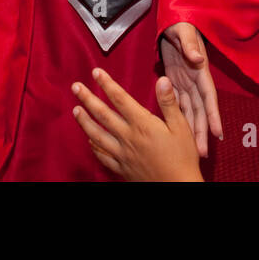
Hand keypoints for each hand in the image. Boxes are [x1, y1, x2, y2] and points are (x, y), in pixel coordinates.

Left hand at [71, 70, 202, 180]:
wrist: (178, 187)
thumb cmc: (183, 157)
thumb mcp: (181, 127)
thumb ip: (169, 103)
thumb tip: (163, 79)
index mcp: (143, 125)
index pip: (120, 99)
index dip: (107, 84)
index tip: (96, 72)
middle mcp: (128, 138)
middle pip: (103, 115)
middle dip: (88, 99)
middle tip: (75, 87)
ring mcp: (123, 154)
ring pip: (98, 135)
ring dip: (84, 122)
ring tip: (75, 111)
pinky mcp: (122, 168)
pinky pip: (103, 156)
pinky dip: (94, 148)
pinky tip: (89, 142)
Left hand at [159, 22, 223, 156]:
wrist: (173, 21)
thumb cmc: (181, 23)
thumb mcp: (185, 31)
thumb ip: (190, 44)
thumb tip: (197, 58)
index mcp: (200, 70)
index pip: (208, 96)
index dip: (214, 115)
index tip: (218, 133)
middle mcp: (195, 81)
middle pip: (201, 110)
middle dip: (203, 131)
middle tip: (203, 152)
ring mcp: (186, 83)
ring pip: (190, 111)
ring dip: (193, 130)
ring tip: (195, 150)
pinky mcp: (175, 82)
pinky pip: (178, 104)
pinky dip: (179, 119)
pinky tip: (179, 134)